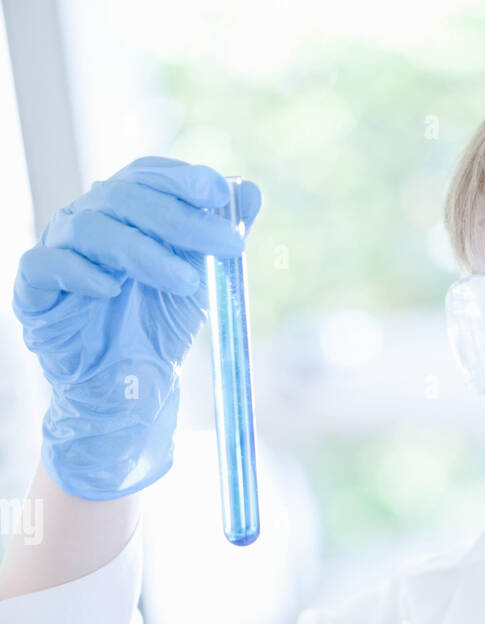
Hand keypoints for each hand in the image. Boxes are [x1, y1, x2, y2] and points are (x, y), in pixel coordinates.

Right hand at [12, 155, 261, 498]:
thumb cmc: (155, 325)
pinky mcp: (35, 287)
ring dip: (143, 251)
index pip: (147, 176)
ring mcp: (59, 249)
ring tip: (187, 282)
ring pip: (92, 227)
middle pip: (125, 197)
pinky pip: (47, 265)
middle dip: (182, 219)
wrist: (123, 387)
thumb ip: (217, 237)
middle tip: (228, 245)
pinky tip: (111, 291)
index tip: (220, 194)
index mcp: (125, 211)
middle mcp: (89, 220)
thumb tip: (250, 190)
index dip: (182, 179)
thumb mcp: (198, 280)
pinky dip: (80, 273)